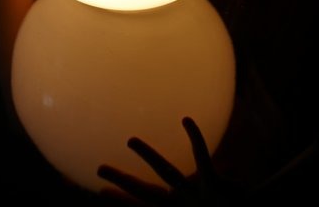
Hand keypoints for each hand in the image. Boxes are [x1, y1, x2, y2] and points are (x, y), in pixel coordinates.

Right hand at [97, 116, 242, 205]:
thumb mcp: (220, 198)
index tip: (101, 190)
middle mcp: (182, 205)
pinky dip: (194, 138)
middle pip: (146, 194)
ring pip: (167, 174)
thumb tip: (214, 163)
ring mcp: (197, 198)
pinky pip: (202, 159)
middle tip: (99, 170)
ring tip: (131, 140)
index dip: (123, 197)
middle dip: (123, 182)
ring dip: (149, 157)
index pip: (146, 203)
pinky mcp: (214, 188)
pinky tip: (186, 121)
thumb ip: (212, 180)